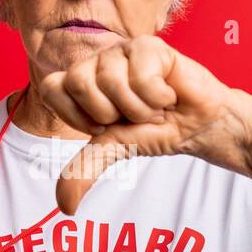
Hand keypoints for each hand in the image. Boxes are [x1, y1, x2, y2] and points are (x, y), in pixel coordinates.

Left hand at [39, 35, 238, 214]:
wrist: (199, 126)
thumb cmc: (156, 131)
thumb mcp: (115, 151)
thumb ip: (84, 170)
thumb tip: (65, 206)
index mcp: (80, 83)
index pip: (52, 89)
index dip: (78, 113)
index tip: (104, 124)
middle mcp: (96, 62)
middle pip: (78, 83)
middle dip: (111, 113)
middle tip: (132, 114)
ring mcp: (121, 51)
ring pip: (112, 82)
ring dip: (139, 108)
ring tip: (152, 105)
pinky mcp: (148, 45)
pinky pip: (141, 77)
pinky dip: (158, 96)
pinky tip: (167, 93)